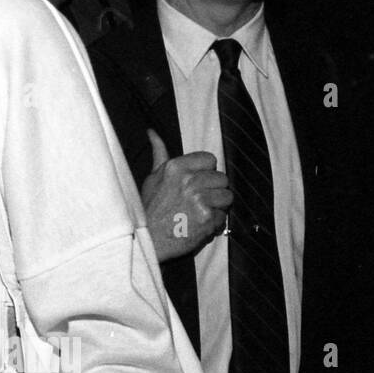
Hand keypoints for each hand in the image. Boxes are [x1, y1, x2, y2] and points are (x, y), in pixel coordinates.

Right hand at [141, 129, 231, 261]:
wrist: (147, 240)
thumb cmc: (148, 209)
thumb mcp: (151, 177)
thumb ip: (160, 154)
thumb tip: (153, 132)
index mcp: (175, 167)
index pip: (210, 159)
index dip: (205, 172)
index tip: (196, 182)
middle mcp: (189, 180)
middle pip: (221, 178)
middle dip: (213, 190)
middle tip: (196, 201)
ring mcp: (199, 199)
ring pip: (227, 197)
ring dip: (216, 207)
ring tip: (198, 213)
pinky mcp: (207, 218)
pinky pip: (224, 216)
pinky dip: (214, 223)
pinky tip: (198, 224)